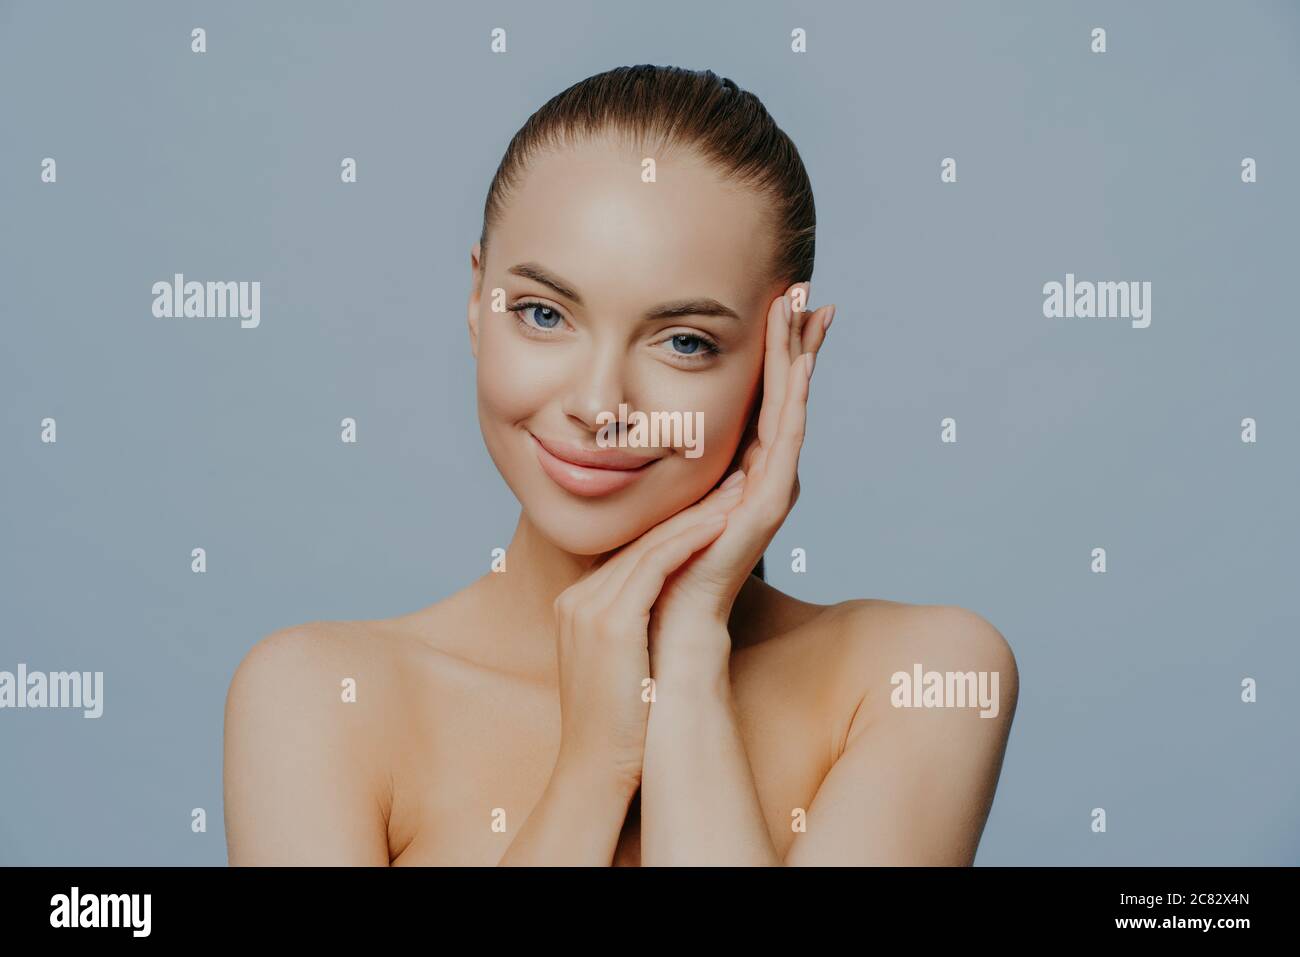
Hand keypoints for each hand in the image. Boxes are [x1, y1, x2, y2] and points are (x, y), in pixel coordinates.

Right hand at [549, 477, 747, 793]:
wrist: (596, 774)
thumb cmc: (621, 729)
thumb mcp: (625, 665)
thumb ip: (638, 628)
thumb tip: (675, 611)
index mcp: (577, 605)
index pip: (631, 553)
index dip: (676, 527)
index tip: (713, 504)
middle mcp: (576, 599)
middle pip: (640, 541)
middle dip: (689, 511)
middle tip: (731, 481)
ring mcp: (587, 608)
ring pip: (651, 546)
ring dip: (698, 517)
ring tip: (738, 493)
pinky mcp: (609, 622)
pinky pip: (655, 566)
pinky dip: (690, 541)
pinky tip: (722, 523)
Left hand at [650, 285, 833, 656]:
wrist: (660, 642)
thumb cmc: (646, 587)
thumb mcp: (647, 515)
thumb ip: (653, 483)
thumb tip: (615, 447)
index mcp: (733, 480)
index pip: (757, 404)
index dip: (768, 357)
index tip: (772, 307)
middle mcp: (759, 483)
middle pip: (782, 398)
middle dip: (793, 344)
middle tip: (804, 291)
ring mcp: (767, 494)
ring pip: (789, 409)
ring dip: (798, 357)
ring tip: (805, 308)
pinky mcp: (766, 508)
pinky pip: (784, 439)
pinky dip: (792, 396)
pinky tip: (798, 360)